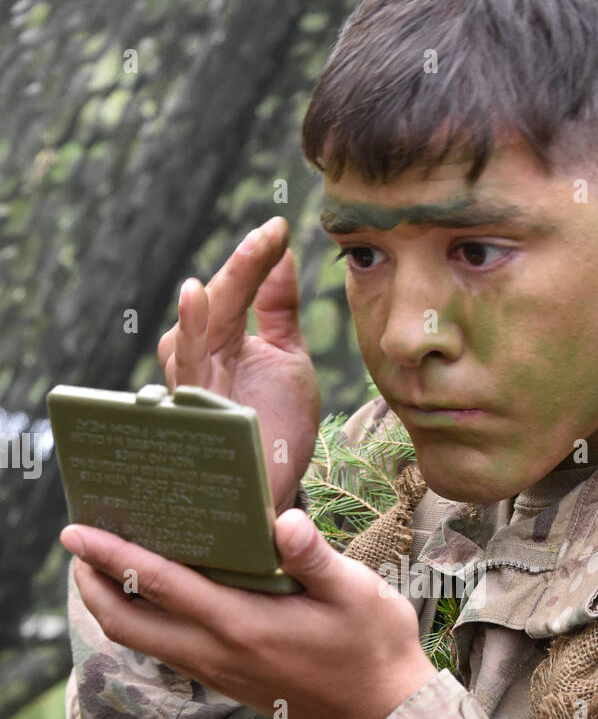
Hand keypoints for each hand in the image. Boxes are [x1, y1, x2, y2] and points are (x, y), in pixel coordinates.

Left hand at [60, 513, 437, 718]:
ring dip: (114, 606)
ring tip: (109, 567)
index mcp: (242, 626)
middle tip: (81, 547)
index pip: (160, 586)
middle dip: (93, 586)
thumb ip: (314, 557)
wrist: (383, 710)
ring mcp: (219, 673)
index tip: (76, 532)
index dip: (112, 556)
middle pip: (127, 625)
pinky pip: (167, 651)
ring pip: (142, 643)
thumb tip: (284, 521)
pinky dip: (146, 623)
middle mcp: (218, 654)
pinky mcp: (227, 683)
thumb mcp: (356, 592)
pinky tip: (158, 598)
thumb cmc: (373, 645)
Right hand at [158, 217, 319, 514]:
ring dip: (204, 310)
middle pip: (213, 310)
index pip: (236, 291)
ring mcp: (196, 394)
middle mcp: (202, 363)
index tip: (279, 226)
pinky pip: (187, 384)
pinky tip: (194, 307)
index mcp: (224, 342)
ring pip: (189, 344)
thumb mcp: (290, 359)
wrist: (275, 492)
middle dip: (239, 273)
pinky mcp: (197, 425)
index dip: (253, 259)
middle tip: (266, 239)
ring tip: (217, 277)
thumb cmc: (279, 427)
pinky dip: (188, 345)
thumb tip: (282, 248)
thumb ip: (281, 308)